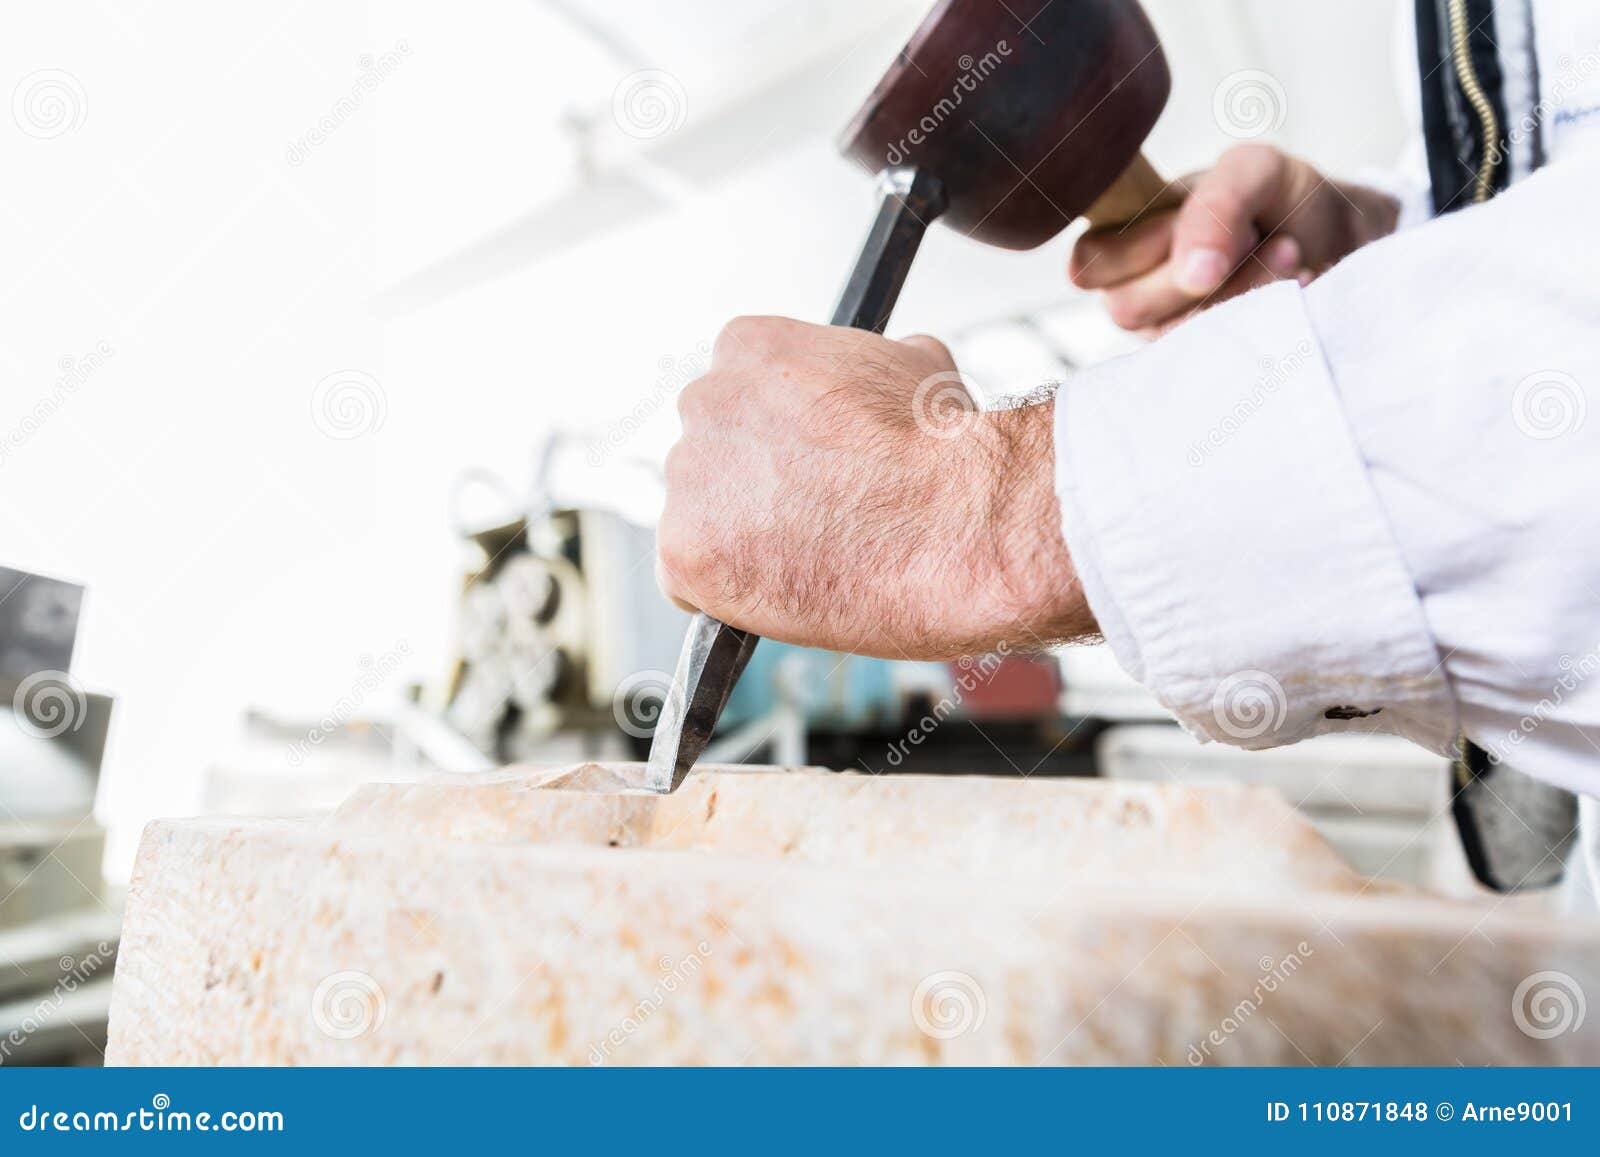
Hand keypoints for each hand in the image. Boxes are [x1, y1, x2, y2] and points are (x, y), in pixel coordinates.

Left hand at [657, 317, 1094, 658]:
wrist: (956, 523)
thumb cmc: (945, 452)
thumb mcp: (916, 365)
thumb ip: (867, 368)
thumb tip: (882, 372)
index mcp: (748, 347)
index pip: (734, 395)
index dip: (773, 441)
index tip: (803, 469)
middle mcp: (703, 402)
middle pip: (709, 456)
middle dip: (749, 488)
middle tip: (807, 520)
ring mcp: (689, 478)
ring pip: (698, 519)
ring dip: (738, 541)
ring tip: (809, 559)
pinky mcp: (684, 551)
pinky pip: (688, 581)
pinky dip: (726, 594)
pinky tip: (780, 590)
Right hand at [1069, 144, 1399, 334]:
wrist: (1346, 240)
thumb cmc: (1284, 200)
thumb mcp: (1256, 170)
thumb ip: (1217, 204)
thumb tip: (1193, 273)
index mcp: (1125, 239)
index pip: (1088, 263)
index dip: (1139, 249)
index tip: (1192, 219)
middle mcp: (1137, 291)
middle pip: (1127, 307)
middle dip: (1204, 269)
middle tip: (1254, 235)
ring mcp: (1170, 333)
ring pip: (1175, 334)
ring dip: (1242, 290)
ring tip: (1285, 254)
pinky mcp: (1209, 362)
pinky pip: (1216, 354)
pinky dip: (1261, 314)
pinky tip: (1291, 287)